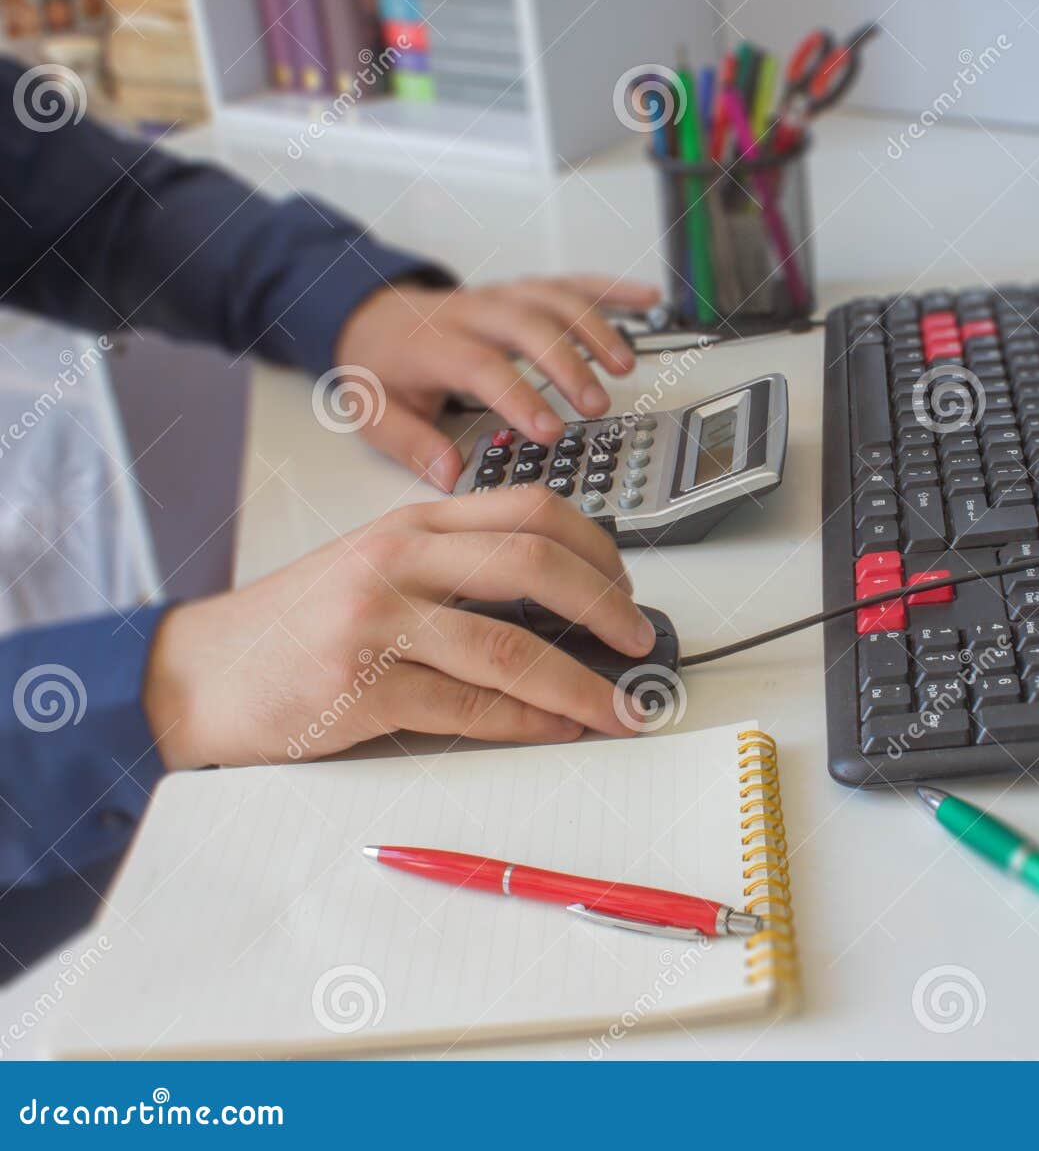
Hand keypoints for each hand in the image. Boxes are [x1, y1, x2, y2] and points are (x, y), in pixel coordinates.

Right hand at [142, 488, 653, 768]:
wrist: (200, 672)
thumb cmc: (297, 624)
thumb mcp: (378, 569)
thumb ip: (457, 571)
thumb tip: (563, 605)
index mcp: (411, 525)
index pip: (530, 510)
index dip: (597, 548)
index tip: (627, 585)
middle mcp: (398, 562)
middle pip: (534, 564)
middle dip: (606, 606)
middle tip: (638, 642)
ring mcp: (377, 623)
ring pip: (510, 648)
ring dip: (580, 685)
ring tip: (619, 707)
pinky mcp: (361, 689)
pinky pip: (467, 708)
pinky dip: (526, 723)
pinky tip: (557, 729)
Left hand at [332, 274, 662, 490]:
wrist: (371, 315)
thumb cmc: (382, 367)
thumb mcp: (373, 412)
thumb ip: (410, 443)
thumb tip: (448, 474)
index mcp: (433, 344)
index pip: (482, 366)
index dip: (520, 397)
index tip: (551, 432)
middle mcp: (472, 313)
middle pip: (526, 325)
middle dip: (568, 362)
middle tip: (596, 404)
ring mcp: (501, 297)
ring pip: (553, 299)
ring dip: (595, 328)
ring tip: (625, 367)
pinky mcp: (522, 291)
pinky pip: (571, 283)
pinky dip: (612, 290)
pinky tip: (647, 300)